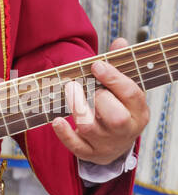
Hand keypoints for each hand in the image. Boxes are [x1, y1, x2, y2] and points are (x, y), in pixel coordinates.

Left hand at [52, 39, 148, 164]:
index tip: (96, 65)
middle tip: (86, 86)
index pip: (131, 94)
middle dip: (99, 98)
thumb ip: (120, 67)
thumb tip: (120, 42)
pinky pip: (77, 147)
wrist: (118, 142)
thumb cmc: (119, 107)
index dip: (113, 77)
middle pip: (115, 118)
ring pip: (91, 129)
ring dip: (77, 108)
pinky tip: (56, 121)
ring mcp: (107, 143)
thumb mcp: (125, 89)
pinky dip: (65, 135)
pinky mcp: (90, 153)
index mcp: (138, 111)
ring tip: (70, 90)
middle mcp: (125, 129)